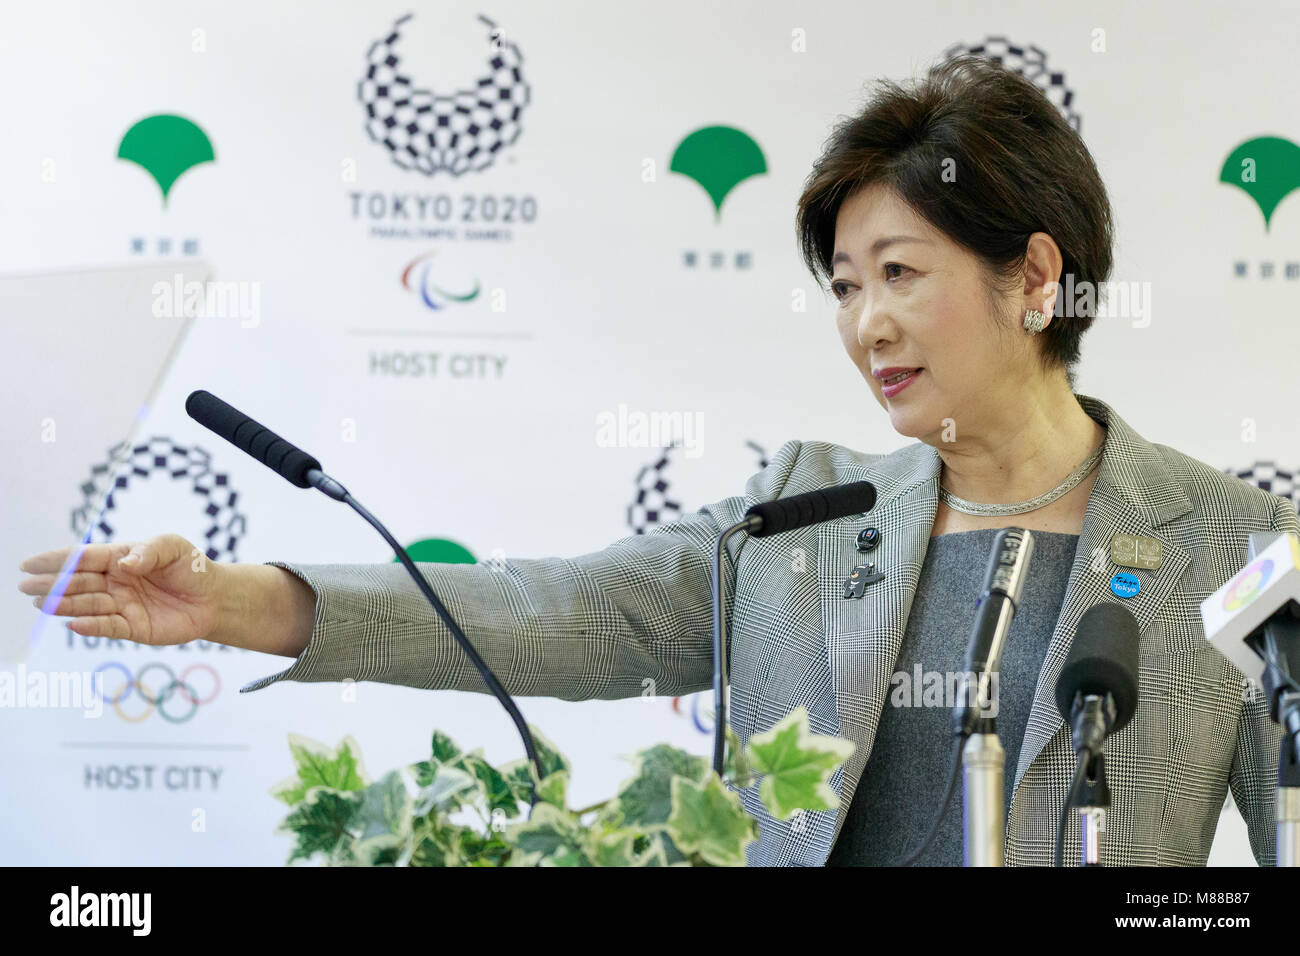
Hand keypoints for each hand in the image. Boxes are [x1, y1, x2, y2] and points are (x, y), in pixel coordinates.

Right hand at [18, 534, 223, 645]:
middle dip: (53, 583)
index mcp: (120, 558)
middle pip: (78, 582)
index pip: (83, 558)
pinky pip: (108, 627)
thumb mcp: (174, 548)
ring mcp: (121, 605)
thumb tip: (125, 564)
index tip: (29, 564)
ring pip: (87, 604)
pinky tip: (74, 624)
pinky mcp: (133, 627)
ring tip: (42, 603)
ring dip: (65, 604)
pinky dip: (91, 626)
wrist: (214, 598)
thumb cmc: (191, 568)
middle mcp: (115, 582)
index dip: (55, 560)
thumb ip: (150, 552)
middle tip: (26, 586)